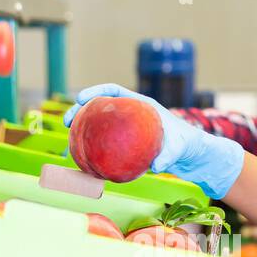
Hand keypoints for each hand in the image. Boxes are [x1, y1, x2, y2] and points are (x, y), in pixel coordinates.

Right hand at [64, 84, 243, 197]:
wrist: (190, 155)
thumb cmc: (186, 144)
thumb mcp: (179, 148)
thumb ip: (169, 154)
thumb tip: (157, 165)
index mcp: (140, 105)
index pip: (114, 90)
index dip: (96, 91)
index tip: (81, 98)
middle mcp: (131, 115)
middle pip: (100, 107)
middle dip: (80, 111)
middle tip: (66, 122)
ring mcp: (127, 130)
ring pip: (100, 126)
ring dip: (82, 130)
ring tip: (69, 142)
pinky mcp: (126, 145)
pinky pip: (106, 144)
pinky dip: (94, 149)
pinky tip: (84, 161)